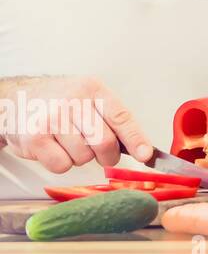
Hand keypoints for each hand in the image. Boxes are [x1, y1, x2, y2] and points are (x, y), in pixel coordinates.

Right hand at [0, 76, 151, 173]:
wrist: (15, 100)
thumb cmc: (58, 103)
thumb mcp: (88, 98)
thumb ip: (112, 119)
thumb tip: (141, 148)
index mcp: (93, 89)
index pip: (121, 117)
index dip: (136, 139)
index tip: (146, 155)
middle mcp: (73, 100)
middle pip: (104, 142)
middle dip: (107, 156)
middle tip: (101, 154)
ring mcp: (52, 118)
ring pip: (83, 157)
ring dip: (80, 157)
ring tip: (67, 142)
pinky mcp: (35, 137)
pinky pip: (62, 165)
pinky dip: (61, 163)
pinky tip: (53, 148)